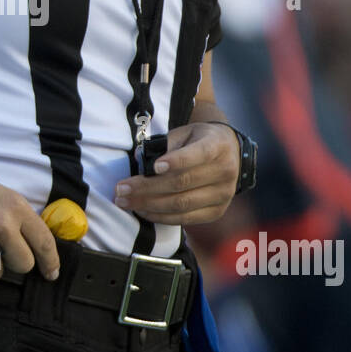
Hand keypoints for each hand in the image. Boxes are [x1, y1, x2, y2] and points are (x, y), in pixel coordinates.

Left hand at [114, 122, 239, 224]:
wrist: (229, 153)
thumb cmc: (199, 141)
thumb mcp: (184, 133)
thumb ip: (164, 144)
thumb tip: (138, 159)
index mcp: (217, 146)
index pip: (198, 154)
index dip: (176, 161)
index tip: (154, 166)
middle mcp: (224, 171)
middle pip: (182, 183)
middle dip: (147, 188)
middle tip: (121, 189)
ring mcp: (223, 194)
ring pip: (181, 204)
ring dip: (149, 205)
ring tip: (125, 202)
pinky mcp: (216, 212)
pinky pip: (185, 218)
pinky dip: (160, 216)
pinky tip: (142, 211)